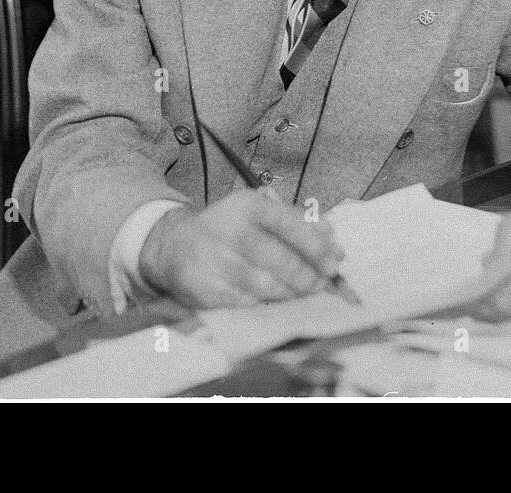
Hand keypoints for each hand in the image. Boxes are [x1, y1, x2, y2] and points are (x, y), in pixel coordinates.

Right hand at [138, 189, 343, 309]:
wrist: (174, 245)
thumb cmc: (229, 228)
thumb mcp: (258, 213)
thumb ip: (296, 221)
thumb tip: (331, 234)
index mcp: (247, 205)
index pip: (288, 224)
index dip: (315, 245)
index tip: (336, 261)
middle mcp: (227, 229)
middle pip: (276, 257)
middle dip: (305, 275)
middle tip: (321, 284)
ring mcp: (212, 260)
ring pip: (261, 283)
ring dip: (288, 292)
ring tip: (302, 294)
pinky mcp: (202, 287)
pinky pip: (241, 301)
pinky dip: (262, 304)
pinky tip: (273, 302)